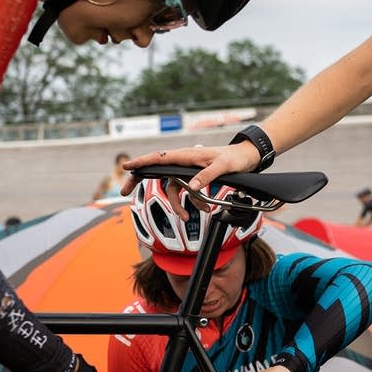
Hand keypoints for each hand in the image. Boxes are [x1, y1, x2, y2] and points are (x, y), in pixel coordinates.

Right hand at [122, 141, 262, 202]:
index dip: (141, 163)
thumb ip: (206, 177)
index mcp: (187, 156)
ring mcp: (188, 170)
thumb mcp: (223, 167)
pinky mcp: (195, 177)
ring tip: (187, 215)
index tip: (126, 167)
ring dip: (179, 203)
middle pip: (156, 171)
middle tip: (124, 191)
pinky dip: (193, 201)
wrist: (247, 157)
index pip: (159, 158)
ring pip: (174, 188)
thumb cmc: (235, 157)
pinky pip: (187, 191)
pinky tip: (203, 208)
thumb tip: (192, 188)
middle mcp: (184, 162)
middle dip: (140, 181)